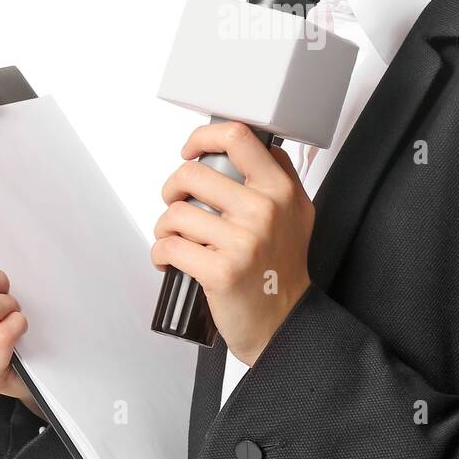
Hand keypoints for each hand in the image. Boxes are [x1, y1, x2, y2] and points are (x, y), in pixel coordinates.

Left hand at [151, 122, 313, 365]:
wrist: (285, 322)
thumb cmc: (284, 268)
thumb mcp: (297, 212)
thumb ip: (279, 175)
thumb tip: (246, 143)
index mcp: (281, 190)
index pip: (237, 137)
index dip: (203, 136)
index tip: (192, 150)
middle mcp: (265, 211)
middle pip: (192, 173)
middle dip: (172, 189)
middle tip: (177, 203)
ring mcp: (243, 241)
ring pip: (176, 213)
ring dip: (165, 227)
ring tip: (176, 239)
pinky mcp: (220, 271)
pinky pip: (169, 247)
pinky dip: (161, 254)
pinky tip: (171, 260)